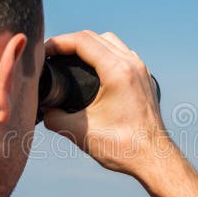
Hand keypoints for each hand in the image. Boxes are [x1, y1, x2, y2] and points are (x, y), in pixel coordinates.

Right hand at [42, 30, 174, 175]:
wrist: (154, 159)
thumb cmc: (122, 147)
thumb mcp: (79, 132)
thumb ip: (54, 117)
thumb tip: (43, 109)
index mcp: (117, 71)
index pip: (82, 41)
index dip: (57, 43)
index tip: (43, 52)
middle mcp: (132, 64)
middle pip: (95, 37)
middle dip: (70, 42)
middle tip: (51, 55)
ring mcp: (141, 70)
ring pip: (110, 42)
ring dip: (89, 45)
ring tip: (70, 60)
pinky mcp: (145, 79)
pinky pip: (122, 54)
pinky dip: (104, 54)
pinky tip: (93, 71)